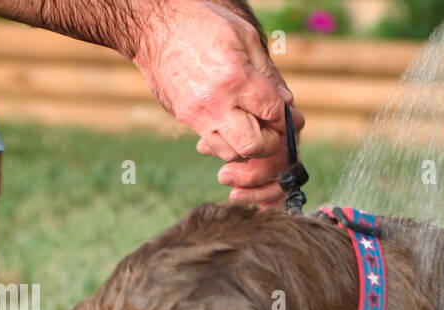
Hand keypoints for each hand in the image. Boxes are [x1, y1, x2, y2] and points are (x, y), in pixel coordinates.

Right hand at [133, 0, 303, 205]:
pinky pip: (211, 144)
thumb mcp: (244, 36)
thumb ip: (268, 72)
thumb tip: (285, 102)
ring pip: (231, 153)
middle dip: (271, 143)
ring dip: (248, 148)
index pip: (272, 113)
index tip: (291, 119)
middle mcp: (216, 102)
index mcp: (235, 77)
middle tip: (274, 131)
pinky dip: (227, 143)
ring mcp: (197, 114)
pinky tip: (233, 128)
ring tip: (254, 130)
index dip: (287, 120)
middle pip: (254, 145)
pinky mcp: (183, 118)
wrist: (152, 26)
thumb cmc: (201, 24)